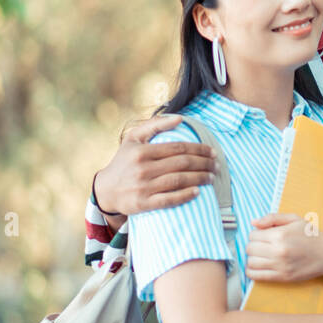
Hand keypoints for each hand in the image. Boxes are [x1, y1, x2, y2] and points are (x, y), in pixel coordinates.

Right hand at [93, 114, 216, 219]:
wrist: (105, 190)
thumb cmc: (124, 161)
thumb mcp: (133, 138)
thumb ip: (155, 125)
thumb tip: (179, 118)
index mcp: (142, 151)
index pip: (178, 148)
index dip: (199, 149)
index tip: (212, 152)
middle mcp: (142, 168)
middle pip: (182, 164)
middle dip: (204, 163)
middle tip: (217, 165)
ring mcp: (143, 187)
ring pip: (179, 181)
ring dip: (200, 178)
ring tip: (212, 177)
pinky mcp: (143, 204)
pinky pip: (169, 199)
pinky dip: (185, 195)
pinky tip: (198, 192)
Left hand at [245, 214, 322, 282]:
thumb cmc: (311, 235)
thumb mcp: (294, 219)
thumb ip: (272, 218)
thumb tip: (253, 223)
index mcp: (280, 235)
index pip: (252, 235)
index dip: (256, 234)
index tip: (263, 235)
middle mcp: (278, 251)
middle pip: (250, 249)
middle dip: (253, 245)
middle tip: (262, 245)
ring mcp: (280, 266)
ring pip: (251, 262)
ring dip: (253, 258)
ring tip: (261, 255)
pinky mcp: (282, 277)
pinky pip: (256, 276)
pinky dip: (252, 271)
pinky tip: (258, 266)